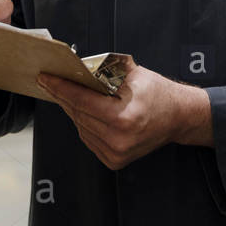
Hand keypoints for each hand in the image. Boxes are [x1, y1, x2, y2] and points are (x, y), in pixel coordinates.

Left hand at [37, 60, 213, 169]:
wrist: (179, 117)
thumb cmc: (159, 93)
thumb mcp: (135, 73)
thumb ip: (108, 69)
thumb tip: (80, 64)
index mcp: (124, 117)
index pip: (82, 101)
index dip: (61, 88)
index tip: (46, 78)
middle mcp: (119, 139)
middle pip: (78, 115)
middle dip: (63, 97)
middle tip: (50, 82)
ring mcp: (116, 153)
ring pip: (81, 128)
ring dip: (73, 111)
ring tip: (69, 94)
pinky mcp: (115, 160)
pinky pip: (89, 139)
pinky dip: (84, 124)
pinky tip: (86, 112)